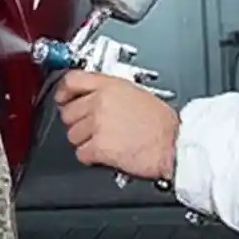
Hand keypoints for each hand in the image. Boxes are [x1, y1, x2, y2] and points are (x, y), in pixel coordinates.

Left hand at [54, 70, 177, 179]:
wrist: (175, 145)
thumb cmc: (163, 124)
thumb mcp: (137, 93)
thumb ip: (112, 93)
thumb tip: (95, 97)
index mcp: (110, 86)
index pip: (72, 81)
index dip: (63, 91)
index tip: (62, 98)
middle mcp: (100, 103)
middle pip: (68, 112)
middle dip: (78, 122)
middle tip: (93, 128)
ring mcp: (98, 125)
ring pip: (72, 135)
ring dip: (85, 141)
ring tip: (105, 141)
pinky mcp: (99, 147)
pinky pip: (81, 154)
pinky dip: (91, 157)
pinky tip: (106, 154)